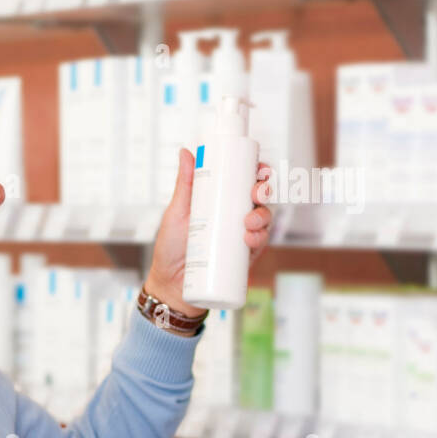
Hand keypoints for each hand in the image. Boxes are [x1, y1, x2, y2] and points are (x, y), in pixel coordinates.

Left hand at [143, 149, 273, 315]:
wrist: (171, 284)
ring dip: (263, 215)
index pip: (245, 181)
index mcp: (222, 201)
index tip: (258, 167)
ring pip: (264, 218)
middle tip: (256, 192)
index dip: (258, 171)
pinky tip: (249, 238)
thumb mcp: (176, 212)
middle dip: (265, 189)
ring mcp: (242, 235)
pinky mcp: (244, 256)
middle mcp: (235, 216)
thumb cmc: (171, 248)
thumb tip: (185, 152)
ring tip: (247, 222)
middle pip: (260, 196)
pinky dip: (259, 239)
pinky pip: (260, 244)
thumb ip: (184, 184)